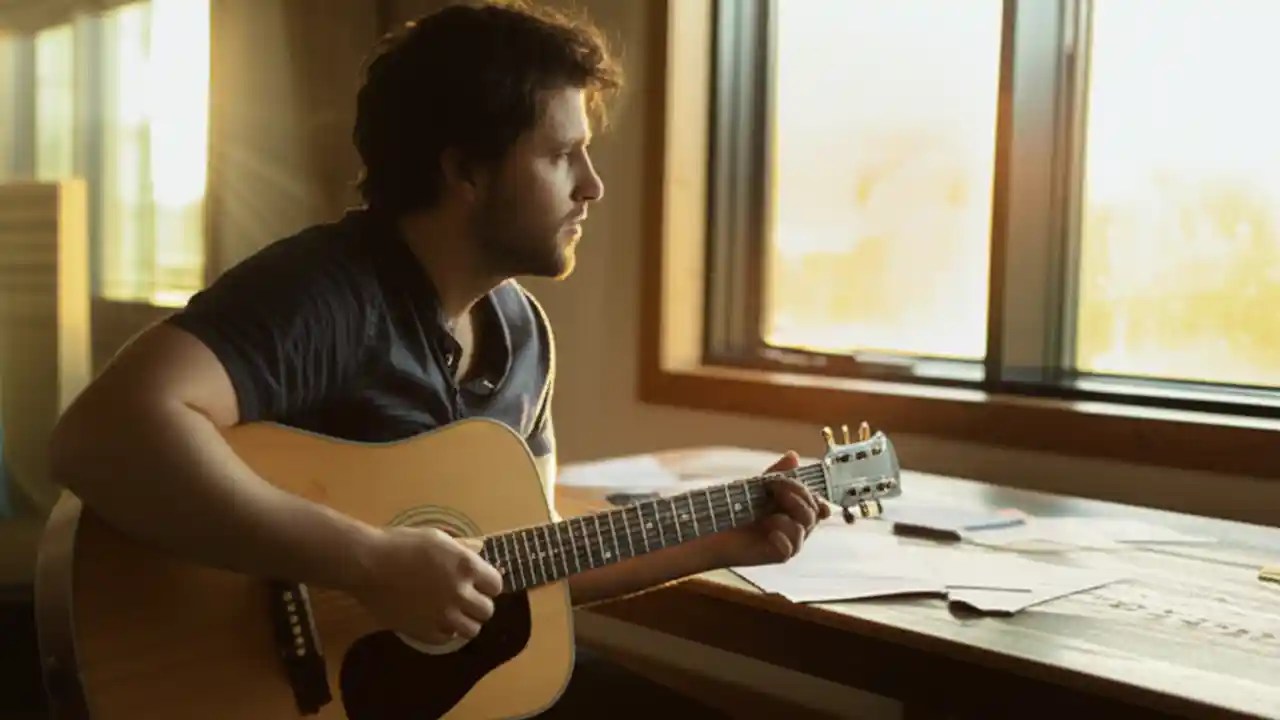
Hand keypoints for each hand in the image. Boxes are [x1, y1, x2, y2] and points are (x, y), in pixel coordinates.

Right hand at [347, 526, 502, 644]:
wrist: (367, 564)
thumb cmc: (400, 543)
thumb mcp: (437, 538)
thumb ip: (461, 551)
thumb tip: (478, 554)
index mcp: (466, 567)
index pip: (495, 585)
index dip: (488, 584)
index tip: (479, 584)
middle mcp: (459, 593)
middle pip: (487, 611)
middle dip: (479, 604)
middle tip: (466, 600)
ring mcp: (442, 615)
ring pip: (471, 630)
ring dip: (465, 622)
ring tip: (454, 614)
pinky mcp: (423, 631)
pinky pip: (446, 639)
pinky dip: (444, 631)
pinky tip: (436, 620)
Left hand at [704, 451, 830, 567]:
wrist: (714, 530)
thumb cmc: (736, 509)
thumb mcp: (758, 486)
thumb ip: (778, 473)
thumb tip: (794, 455)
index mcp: (794, 511)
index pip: (817, 505)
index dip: (817, 498)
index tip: (808, 488)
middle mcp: (794, 527)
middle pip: (813, 514)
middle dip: (798, 495)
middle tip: (775, 486)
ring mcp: (787, 542)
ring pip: (804, 530)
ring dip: (789, 515)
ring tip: (769, 512)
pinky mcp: (776, 555)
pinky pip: (790, 549)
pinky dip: (783, 538)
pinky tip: (771, 533)